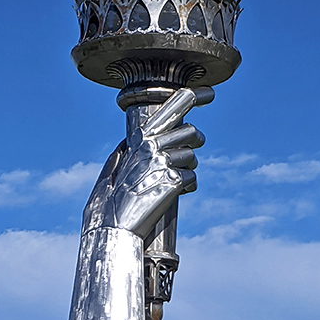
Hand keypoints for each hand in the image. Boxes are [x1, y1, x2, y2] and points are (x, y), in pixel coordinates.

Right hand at [82, 87, 212, 240]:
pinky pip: (193, 179)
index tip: (211, 92)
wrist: (113, 227)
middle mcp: (154, 146)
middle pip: (191, 132)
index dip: (195, 96)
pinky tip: (172, 195)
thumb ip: (125, 150)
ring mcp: (165, 163)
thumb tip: (134, 138)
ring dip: (187, 168)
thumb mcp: (111, 168)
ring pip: (193, 157)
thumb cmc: (108, 202)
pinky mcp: (175, 182)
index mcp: (139, 138)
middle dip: (195, 139)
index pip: (173, 107)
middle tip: (196, 144)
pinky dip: (186, 187)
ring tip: (171, 181)